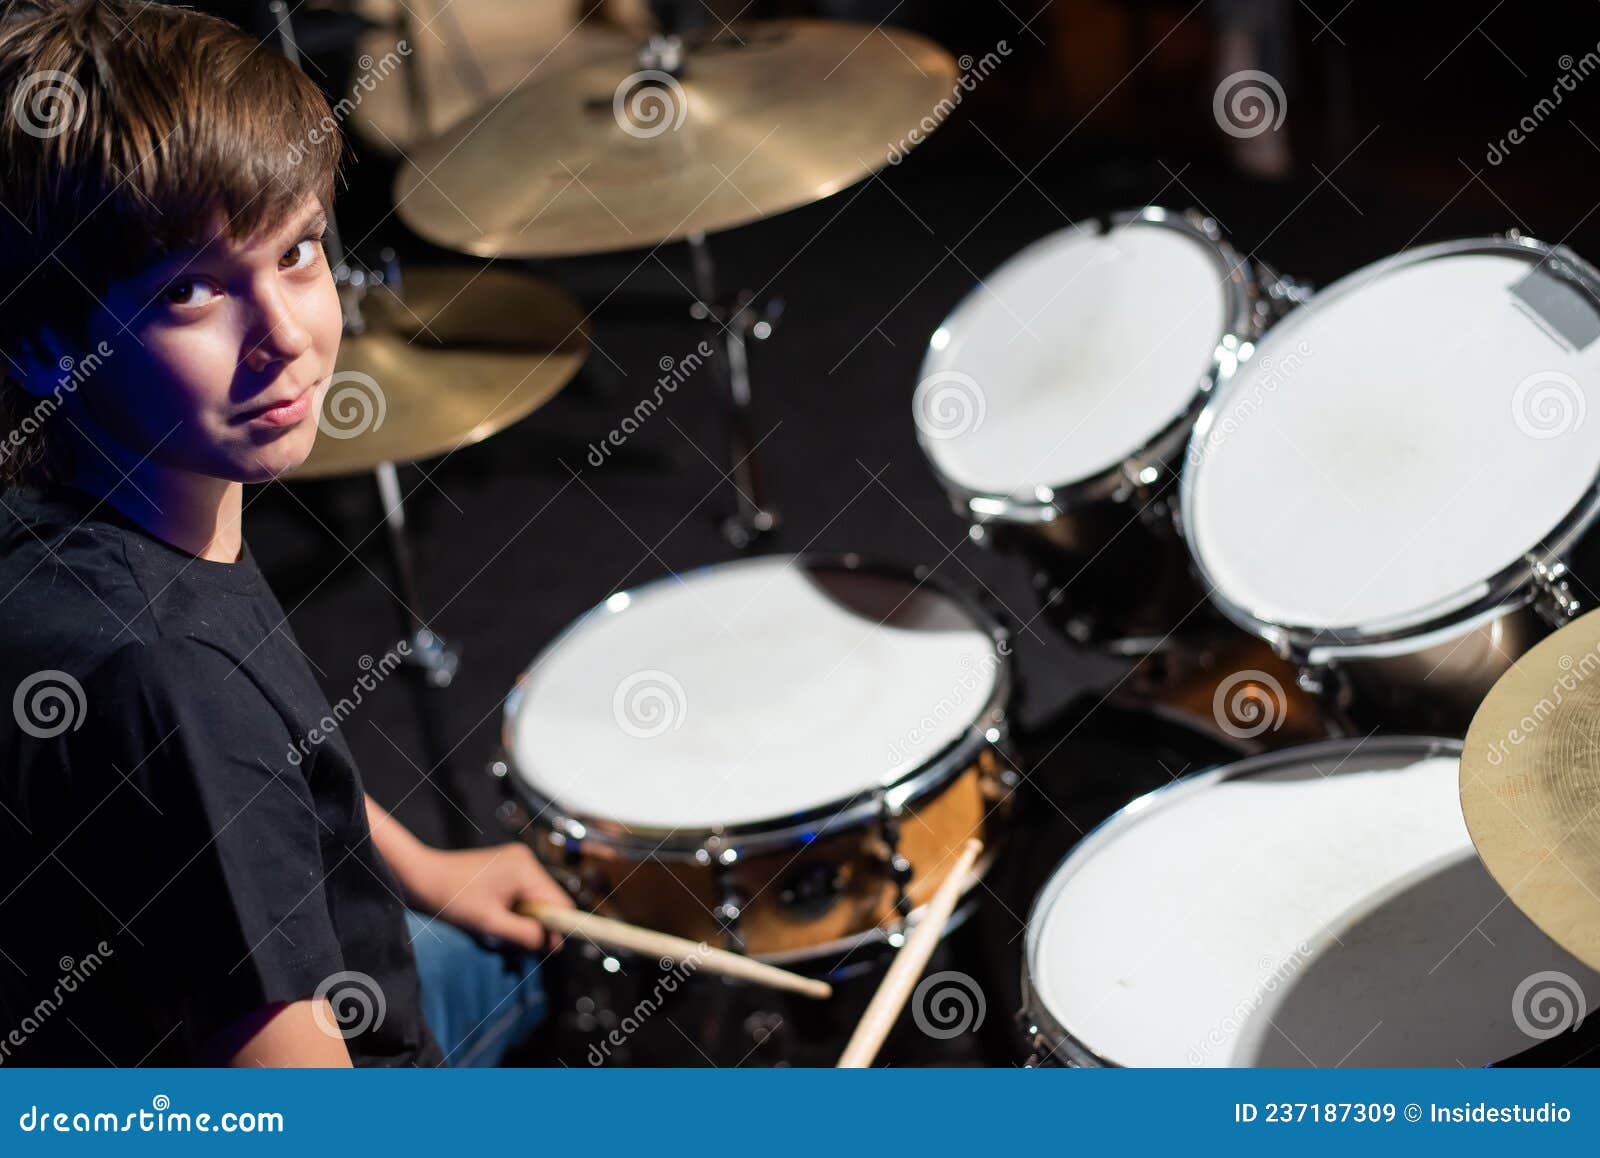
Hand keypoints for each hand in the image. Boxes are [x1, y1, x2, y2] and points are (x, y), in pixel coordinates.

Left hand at [403, 842, 573, 951]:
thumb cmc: (451, 897)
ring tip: (498, 929)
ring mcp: (516, 863)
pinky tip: (495, 919)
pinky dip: (514, 912)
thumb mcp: (489, 923)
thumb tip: (553, 945)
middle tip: (515, 945)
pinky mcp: (506, 868)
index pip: (559, 903)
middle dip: (536, 927)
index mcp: (525, 869)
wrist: (420, 877)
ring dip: (523, 921)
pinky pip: (523, 895)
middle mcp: (526, 860)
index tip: (551, 951)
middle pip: (549, 902)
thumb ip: (524, 934)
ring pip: (535, 901)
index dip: (559, 929)